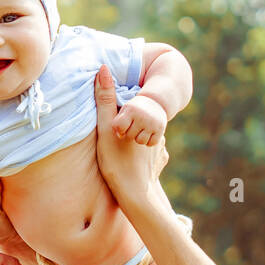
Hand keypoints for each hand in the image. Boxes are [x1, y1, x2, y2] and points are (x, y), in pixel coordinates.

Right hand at [94, 65, 169, 204]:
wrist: (136, 195)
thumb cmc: (117, 161)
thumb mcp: (106, 129)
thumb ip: (105, 99)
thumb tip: (103, 68)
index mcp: (143, 118)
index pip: (130, 106)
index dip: (118, 111)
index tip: (108, 120)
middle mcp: (156, 129)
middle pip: (137, 121)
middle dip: (127, 126)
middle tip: (112, 138)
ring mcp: (161, 146)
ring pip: (145, 137)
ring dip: (134, 140)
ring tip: (120, 151)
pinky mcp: (161, 160)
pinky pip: (151, 152)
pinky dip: (142, 154)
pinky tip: (132, 162)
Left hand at [112, 94, 167, 147]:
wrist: (155, 102)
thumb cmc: (134, 110)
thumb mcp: (124, 111)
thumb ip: (118, 124)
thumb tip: (120, 136)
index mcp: (131, 110)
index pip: (120, 127)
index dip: (120, 129)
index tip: (123, 127)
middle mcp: (142, 116)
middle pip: (130, 135)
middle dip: (130, 133)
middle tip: (134, 127)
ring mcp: (152, 123)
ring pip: (140, 141)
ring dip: (139, 138)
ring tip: (140, 131)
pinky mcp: (161, 129)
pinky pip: (151, 143)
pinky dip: (149, 141)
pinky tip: (148, 135)